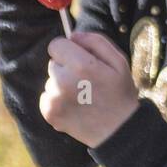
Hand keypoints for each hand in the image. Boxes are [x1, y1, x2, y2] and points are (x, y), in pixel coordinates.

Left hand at [39, 32, 139, 148]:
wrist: (118, 130)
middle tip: (86, 82)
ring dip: (62, 85)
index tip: (80, 60)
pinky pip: (46, 96)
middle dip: (66, 68)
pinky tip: (74, 106)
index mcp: (81, 66)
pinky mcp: (49, 113)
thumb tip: (72, 35)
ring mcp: (54, 99)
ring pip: (50, 80)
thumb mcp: (119, 61)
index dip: (69, 50)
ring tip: (83, 96)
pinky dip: (57, 100)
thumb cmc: (119, 93)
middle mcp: (63, 81)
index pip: (56, 44)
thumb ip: (95, 41)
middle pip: (53, 62)